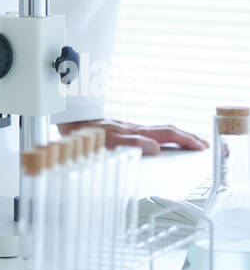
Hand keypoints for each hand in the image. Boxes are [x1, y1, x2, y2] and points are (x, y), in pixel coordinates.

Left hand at [57, 117, 209, 156]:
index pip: (167, 133)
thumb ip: (131, 143)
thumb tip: (155, 148)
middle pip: (166, 130)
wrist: (67, 121)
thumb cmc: (85, 132)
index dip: (186, 139)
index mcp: (134, 130)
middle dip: (187, 137)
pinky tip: (159, 143)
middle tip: (203, 144)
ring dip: (175, 137)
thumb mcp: (107, 140)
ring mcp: (127, 128)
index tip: (201, 146)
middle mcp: (133, 128)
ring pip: (157, 131)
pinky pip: (147, 133)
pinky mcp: (119, 131)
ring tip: (187, 144)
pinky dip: (160, 138)